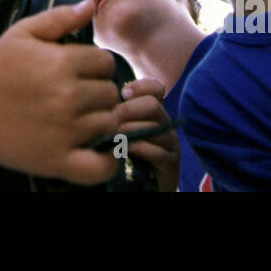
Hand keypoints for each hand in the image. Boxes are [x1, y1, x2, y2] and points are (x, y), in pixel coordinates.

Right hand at [0, 0, 120, 184]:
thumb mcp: (23, 33)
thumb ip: (60, 18)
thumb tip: (91, 5)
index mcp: (62, 62)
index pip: (106, 63)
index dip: (96, 66)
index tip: (80, 72)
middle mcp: (67, 96)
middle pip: (110, 94)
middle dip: (97, 92)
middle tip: (76, 96)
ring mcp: (64, 131)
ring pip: (109, 124)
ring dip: (100, 121)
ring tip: (79, 118)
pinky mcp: (57, 161)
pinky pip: (101, 167)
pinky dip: (108, 161)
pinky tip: (100, 150)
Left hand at [116, 77, 179, 191]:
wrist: (144, 184)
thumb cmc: (128, 152)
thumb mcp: (122, 128)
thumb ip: (118, 112)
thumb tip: (100, 98)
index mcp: (154, 111)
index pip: (156, 88)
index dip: (140, 86)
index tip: (123, 93)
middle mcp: (165, 123)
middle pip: (152, 104)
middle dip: (130, 109)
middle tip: (112, 116)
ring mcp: (170, 143)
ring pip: (154, 128)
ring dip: (131, 129)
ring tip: (115, 134)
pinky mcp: (171, 164)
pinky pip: (158, 152)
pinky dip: (140, 149)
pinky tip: (125, 149)